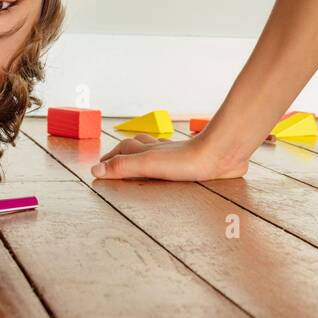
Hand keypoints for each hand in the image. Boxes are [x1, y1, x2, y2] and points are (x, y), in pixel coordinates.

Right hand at [92, 134, 248, 181]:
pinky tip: (176, 168)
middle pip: (137, 146)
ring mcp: (179, 155)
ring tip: (141, 160)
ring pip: (157, 150)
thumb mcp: (148, 165)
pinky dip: (170, 163)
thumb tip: (96, 171)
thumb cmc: (187, 160)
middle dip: (124, 152)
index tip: (99, 168)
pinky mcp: (195, 164)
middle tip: (115, 161)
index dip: (110, 158)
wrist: (222, 154)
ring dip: (146, 153)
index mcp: (148, 150)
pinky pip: (178, 162)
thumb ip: (123, 168)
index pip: (123, 150)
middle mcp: (162, 149)